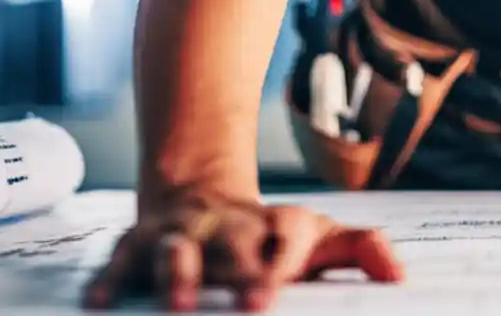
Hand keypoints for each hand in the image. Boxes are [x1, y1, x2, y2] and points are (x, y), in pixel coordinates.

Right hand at [82, 191, 403, 311]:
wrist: (203, 196)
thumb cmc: (271, 236)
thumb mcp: (318, 237)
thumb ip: (360, 250)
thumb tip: (399, 278)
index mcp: (277, 225)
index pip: (290, 234)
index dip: (287, 256)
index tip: (283, 284)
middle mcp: (229, 226)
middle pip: (235, 245)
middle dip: (241, 274)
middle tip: (253, 304)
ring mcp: (183, 233)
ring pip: (176, 248)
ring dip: (178, 274)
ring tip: (180, 305)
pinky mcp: (141, 242)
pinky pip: (123, 259)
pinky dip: (111, 279)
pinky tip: (101, 304)